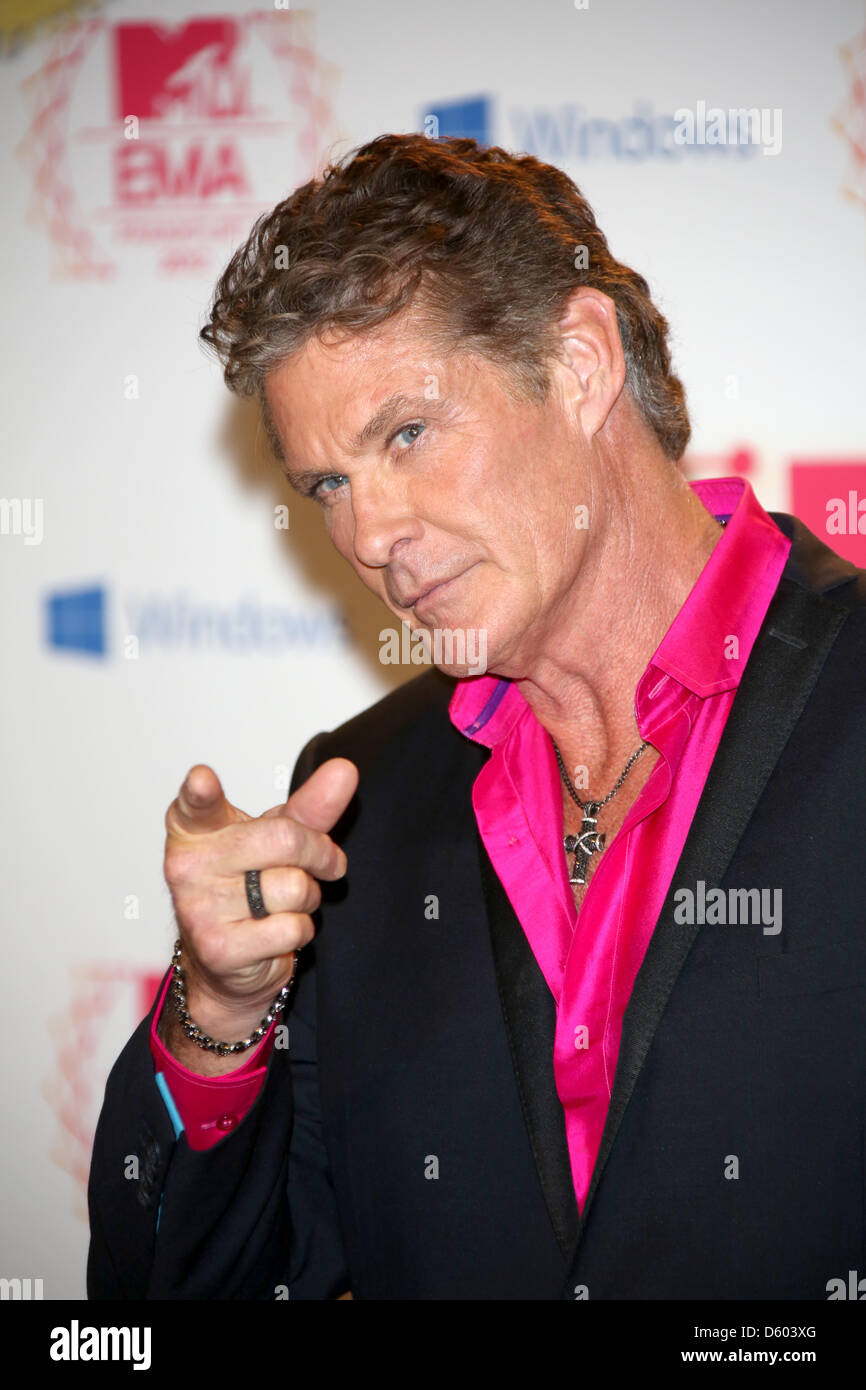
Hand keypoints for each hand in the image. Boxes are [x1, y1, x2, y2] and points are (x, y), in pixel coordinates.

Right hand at [163, 758, 357, 1030]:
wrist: (226, 960)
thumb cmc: (248, 885)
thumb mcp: (276, 838)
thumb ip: (309, 805)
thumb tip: (344, 770)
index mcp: (195, 830)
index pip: (196, 805)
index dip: (200, 791)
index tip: (201, 779)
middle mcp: (188, 866)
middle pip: (284, 840)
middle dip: (319, 853)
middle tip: (318, 864)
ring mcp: (199, 908)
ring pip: (294, 887)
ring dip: (307, 898)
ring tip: (282, 903)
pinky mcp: (219, 947)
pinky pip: (292, 927)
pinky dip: (299, 930)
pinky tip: (275, 932)